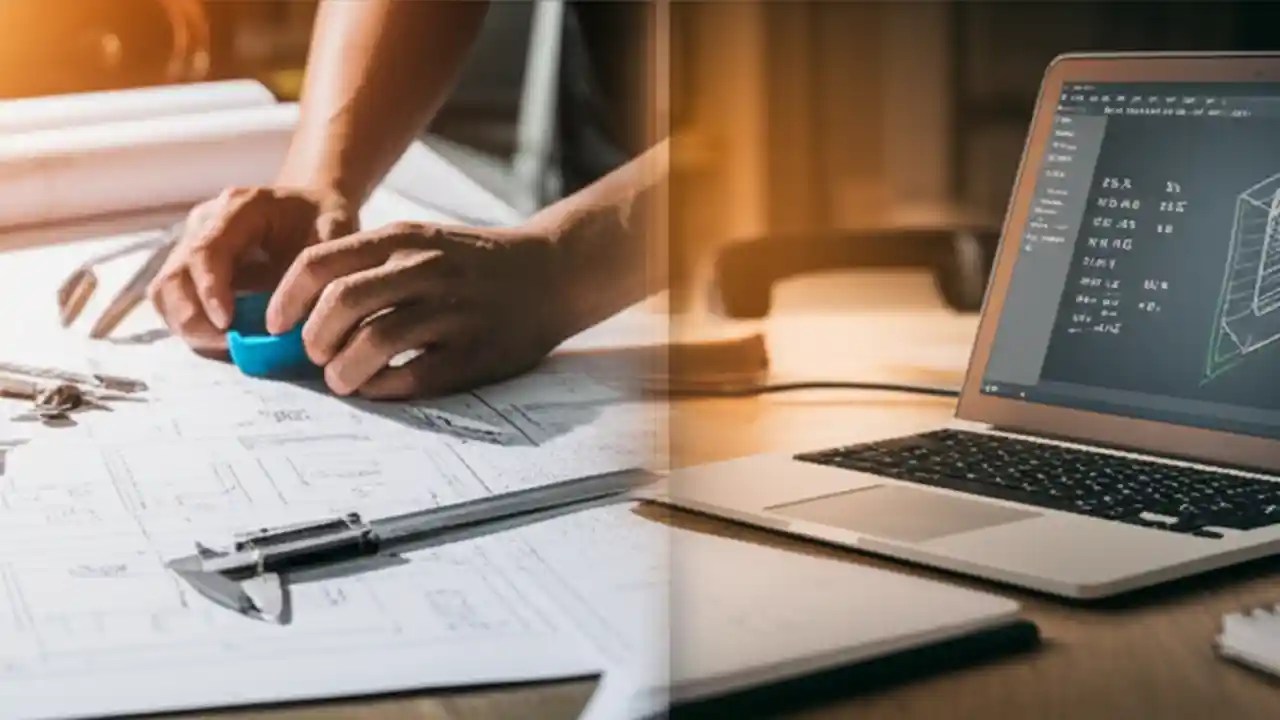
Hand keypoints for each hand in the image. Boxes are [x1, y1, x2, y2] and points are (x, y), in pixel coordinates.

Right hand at [148, 186, 357, 351]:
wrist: (311, 207)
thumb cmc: (322, 221)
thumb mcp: (330, 239)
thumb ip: (308, 276)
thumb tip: (283, 327)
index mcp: (239, 207)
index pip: (206, 251)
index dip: (211, 292)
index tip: (228, 326)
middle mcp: (205, 222)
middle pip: (174, 275)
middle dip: (194, 319)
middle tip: (229, 346)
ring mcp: (191, 243)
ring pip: (165, 292)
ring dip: (189, 326)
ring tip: (227, 346)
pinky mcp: (189, 266)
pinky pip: (173, 302)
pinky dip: (192, 325)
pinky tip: (223, 340)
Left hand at [266, 221, 564, 398]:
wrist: (552, 273)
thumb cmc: (474, 265)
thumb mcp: (422, 243)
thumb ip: (370, 267)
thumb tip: (304, 311)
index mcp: (403, 240)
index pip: (319, 264)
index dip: (285, 300)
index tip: (276, 325)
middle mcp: (425, 270)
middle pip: (341, 304)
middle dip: (313, 339)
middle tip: (315, 355)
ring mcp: (452, 311)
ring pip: (373, 343)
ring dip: (343, 371)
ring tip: (342, 379)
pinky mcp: (474, 352)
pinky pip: (413, 376)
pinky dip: (383, 388)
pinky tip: (378, 386)